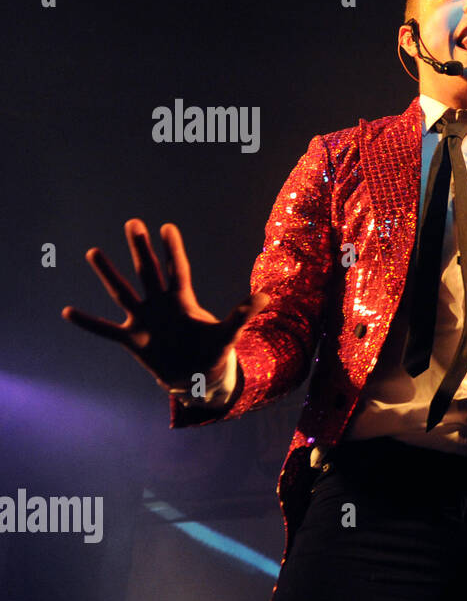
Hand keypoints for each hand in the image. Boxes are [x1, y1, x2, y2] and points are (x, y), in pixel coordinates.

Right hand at [61, 219, 267, 391]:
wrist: (197, 378)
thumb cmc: (213, 352)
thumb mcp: (229, 335)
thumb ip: (242, 315)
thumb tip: (265, 297)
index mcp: (184, 301)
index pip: (177, 270)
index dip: (172, 250)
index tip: (166, 227)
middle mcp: (161, 305)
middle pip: (149, 273)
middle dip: (141, 249)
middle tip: (133, 222)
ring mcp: (145, 320)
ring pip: (123, 293)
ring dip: (109, 274)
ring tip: (94, 252)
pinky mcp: (133, 340)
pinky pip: (106, 330)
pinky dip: (88, 323)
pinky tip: (67, 312)